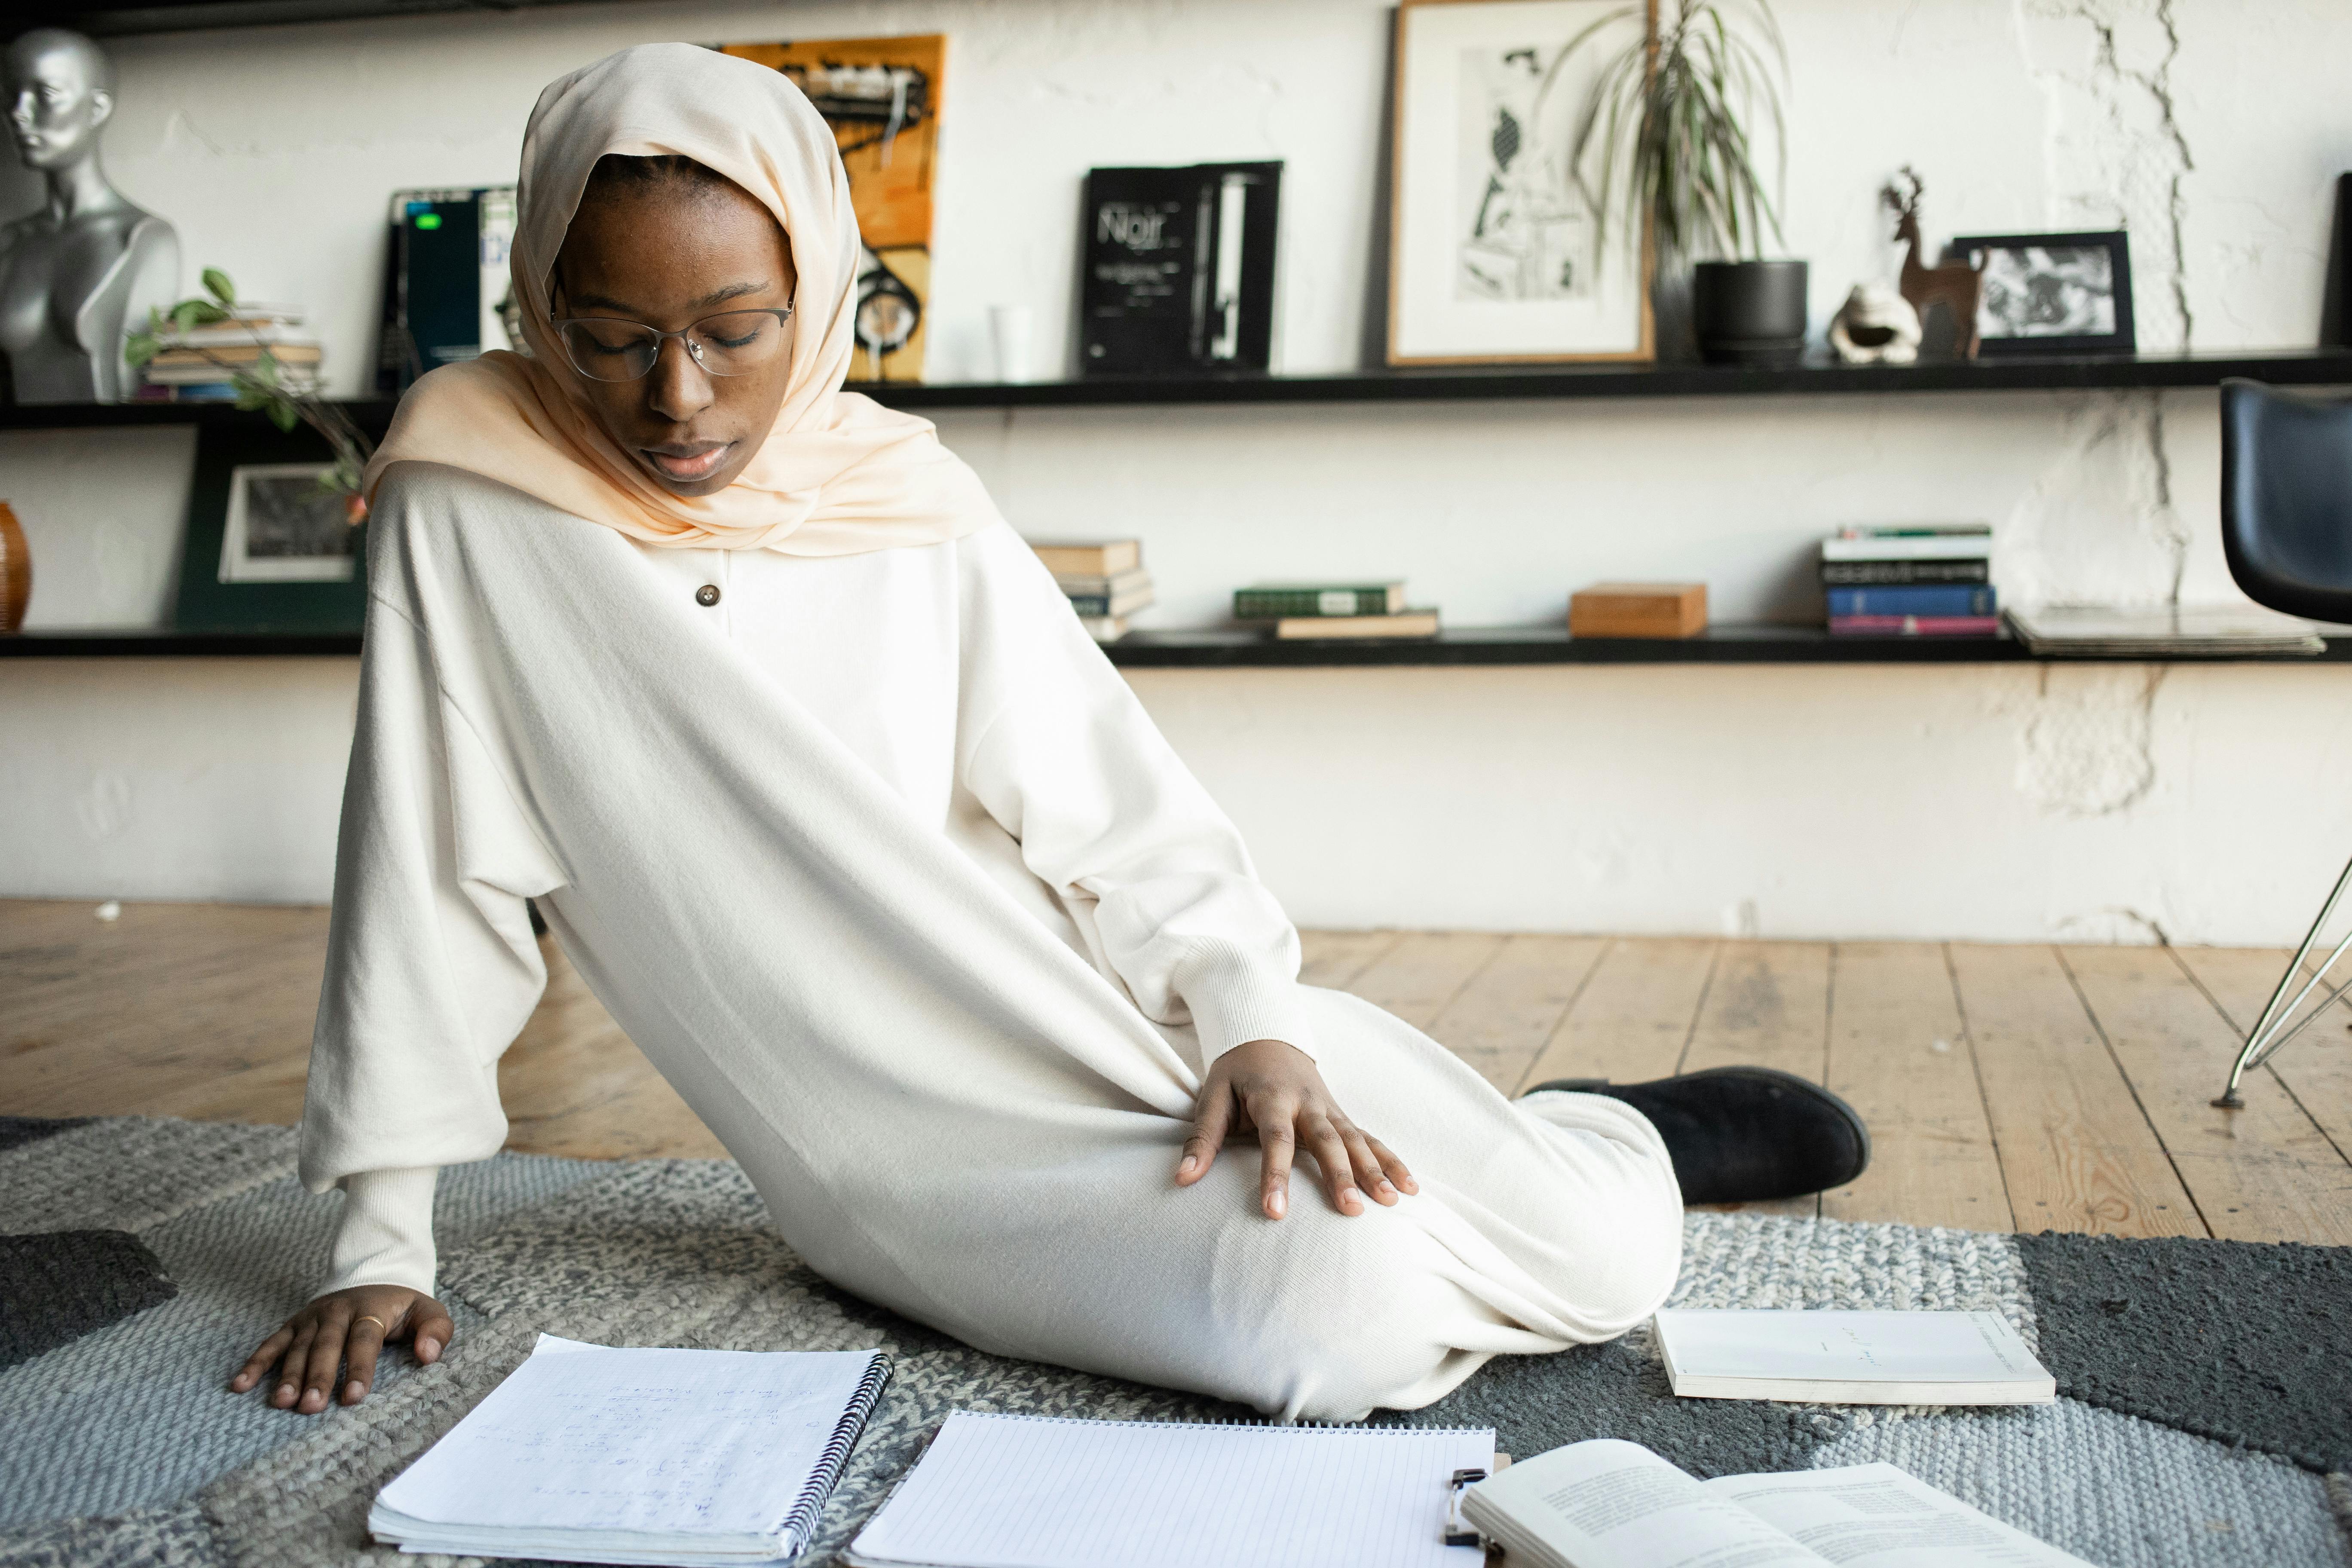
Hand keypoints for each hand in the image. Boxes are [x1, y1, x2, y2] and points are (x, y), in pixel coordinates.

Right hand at [229, 1284, 451, 1411]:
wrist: (374, 1275)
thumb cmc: (403, 1307)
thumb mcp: (428, 1311)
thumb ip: (436, 1331)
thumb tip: (428, 1355)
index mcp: (370, 1308)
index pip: (364, 1339)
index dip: (359, 1368)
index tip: (353, 1398)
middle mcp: (336, 1311)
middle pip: (326, 1346)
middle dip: (317, 1377)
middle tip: (310, 1407)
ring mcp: (311, 1318)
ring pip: (297, 1347)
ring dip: (288, 1375)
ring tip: (281, 1403)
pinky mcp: (294, 1324)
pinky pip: (272, 1344)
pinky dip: (256, 1363)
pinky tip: (240, 1386)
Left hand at [1175, 1038, 1417, 1218]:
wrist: (1267, 1036)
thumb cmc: (1235, 1073)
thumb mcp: (1212, 1096)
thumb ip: (1202, 1138)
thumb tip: (1182, 1179)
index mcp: (1272, 1096)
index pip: (1276, 1139)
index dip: (1276, 1174)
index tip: (1275, 1211)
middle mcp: (1307, 1102)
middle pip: (1327, 1140)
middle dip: (1341, 1175)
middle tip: (1351, 1210)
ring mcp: (1330, 1108)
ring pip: (1356, 1139)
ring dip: (1375, 1169)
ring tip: (1391, 1201)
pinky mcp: (1341, 1115)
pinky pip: (1370, 1138)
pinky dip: (1390, 1160)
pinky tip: (1409, 1187)